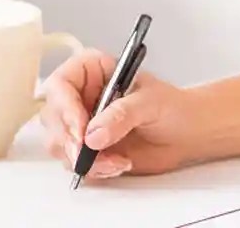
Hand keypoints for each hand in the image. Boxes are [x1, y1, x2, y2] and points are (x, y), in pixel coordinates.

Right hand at [37, 48, 196, 179]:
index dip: (64, 107)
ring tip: (117, 159)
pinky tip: (119, 164)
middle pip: (52, 118)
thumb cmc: (174, 106)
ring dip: (85, 158)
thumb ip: (123, 114)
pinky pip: (74, 163)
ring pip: (59, 144)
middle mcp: (81, 96)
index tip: (81, 129)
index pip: (60, 84)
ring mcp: (81, 124)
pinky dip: (94, 169)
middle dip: (70, 140)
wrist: (187, 133)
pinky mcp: (86, 149)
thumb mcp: (152, 102)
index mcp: (93, 71)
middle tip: (88, 152)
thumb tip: (94, 134)